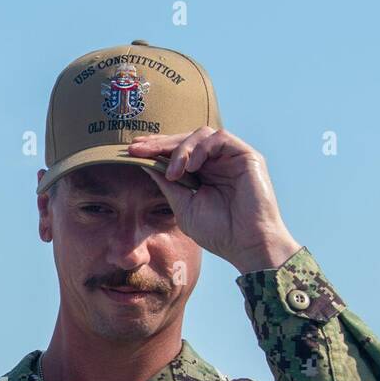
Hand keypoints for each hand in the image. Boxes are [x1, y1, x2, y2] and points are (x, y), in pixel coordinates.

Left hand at [128, 128, 300, 273]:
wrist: (247, 245)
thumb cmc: (219, 232)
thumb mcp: (184, 207)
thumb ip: (168, 185)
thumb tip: (145, 165)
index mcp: (203, 174)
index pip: (176, 152)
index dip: (155, 148)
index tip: (132, 151)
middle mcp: (217, 162)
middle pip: (186, 139)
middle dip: (160, 143)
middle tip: (138, 149)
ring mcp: (232, 157)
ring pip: (201, 134)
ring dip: (181, 149)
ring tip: (173, 173)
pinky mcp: (246, 155)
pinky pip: (220, 138)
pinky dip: (202, 149)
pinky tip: (192, 168)